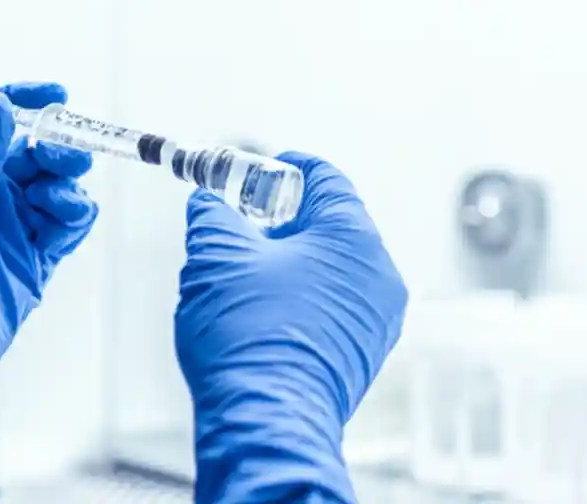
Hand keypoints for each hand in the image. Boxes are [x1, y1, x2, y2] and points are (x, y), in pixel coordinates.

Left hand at [0, 83, 96, 439]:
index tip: (57, 94)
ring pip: (57, 187)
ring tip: (56, 204)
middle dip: (58, 147)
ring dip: (67, 185)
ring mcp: (12, 228)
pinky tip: (66, 221)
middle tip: (66, 159)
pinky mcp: (34, 260)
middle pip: (36, 152)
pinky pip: (67, 225)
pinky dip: (75, 216)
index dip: (25, 100)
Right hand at [175, 152, 405, 503]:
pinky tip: (258, 312)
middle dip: (281, 221)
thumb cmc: (248, 336)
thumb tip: (208, 205)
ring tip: (241, 275)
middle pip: (329, 226)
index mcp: (353, 237)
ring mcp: (375, 320)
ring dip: (288, 263)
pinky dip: (298, 298)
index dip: (287, 167)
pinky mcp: (360, 355)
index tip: (263, 167)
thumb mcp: (215, 254)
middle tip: (240, 223)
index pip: (326, 180)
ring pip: (329, 270)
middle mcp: (377, 276)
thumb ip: (211, 214)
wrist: (264, 418)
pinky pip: (330, 307)